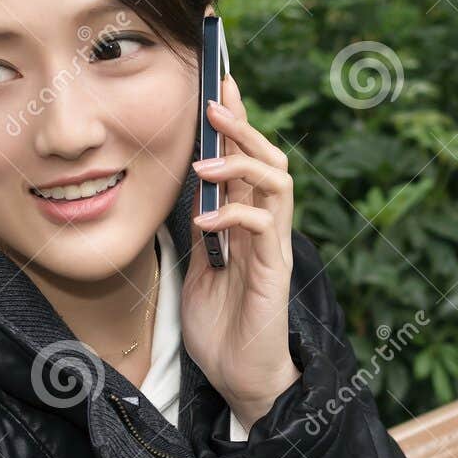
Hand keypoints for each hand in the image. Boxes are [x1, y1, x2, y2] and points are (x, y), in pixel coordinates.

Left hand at [182, 70, 300, 431]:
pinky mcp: (275, 271)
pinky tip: (205, 222)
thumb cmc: (221, 325)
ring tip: (206, 161)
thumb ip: (196, 228)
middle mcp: (266, 225)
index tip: (216, 78)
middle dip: (242, 124)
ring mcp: (274, 246)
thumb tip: (179, 190)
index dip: (235, 116)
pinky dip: (234, 215)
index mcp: (246, 220)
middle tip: (212, 101)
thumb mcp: (196, 266)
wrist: (242, 379)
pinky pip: (264, 227)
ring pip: (278, 180)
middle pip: (269, 156)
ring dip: (242, 162)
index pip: (246, 156)